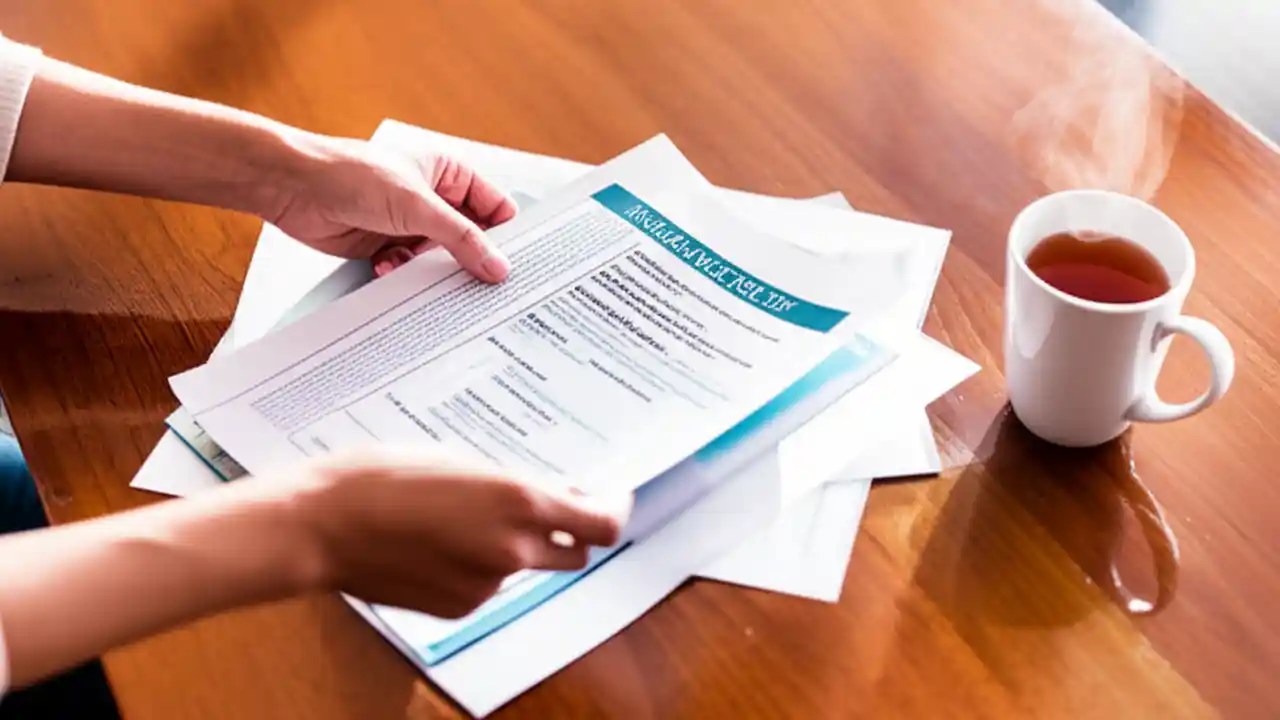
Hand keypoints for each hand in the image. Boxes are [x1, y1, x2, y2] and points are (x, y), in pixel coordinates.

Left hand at [262, 135, 518, 281]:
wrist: (292, 187)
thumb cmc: (349, 173)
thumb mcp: (417, 206)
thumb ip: (462, 239)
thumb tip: (498, 265)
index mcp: (448, 173)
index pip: (495, 207)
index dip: (507, 236)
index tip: (515, 265)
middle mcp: (432, 197)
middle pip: (469, 238)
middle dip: (469, 260)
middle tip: (482, 286)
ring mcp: (408, 222)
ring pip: (438, 258)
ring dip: (431, 270)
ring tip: (425, 276)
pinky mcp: (386, 244)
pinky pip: (409, 269)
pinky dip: (402, 273)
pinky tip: (388, 266)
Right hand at [287, 447, 629, 617]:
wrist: (323, 524)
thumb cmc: (381, 478)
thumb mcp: (461, 460)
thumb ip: (514, 483)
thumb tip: (552, 495)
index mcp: (518, 500)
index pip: (602, 523)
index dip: (613, 511)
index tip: (610, 499)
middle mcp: (512, 549)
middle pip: (576, 553)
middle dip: (570, 531)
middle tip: (553, 506)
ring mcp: (487, 584)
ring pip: (526, 567)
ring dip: (515, 546)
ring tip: (464, 516)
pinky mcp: (460, 607)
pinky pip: (489, 585)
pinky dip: (479, 566)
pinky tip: (440, 542)